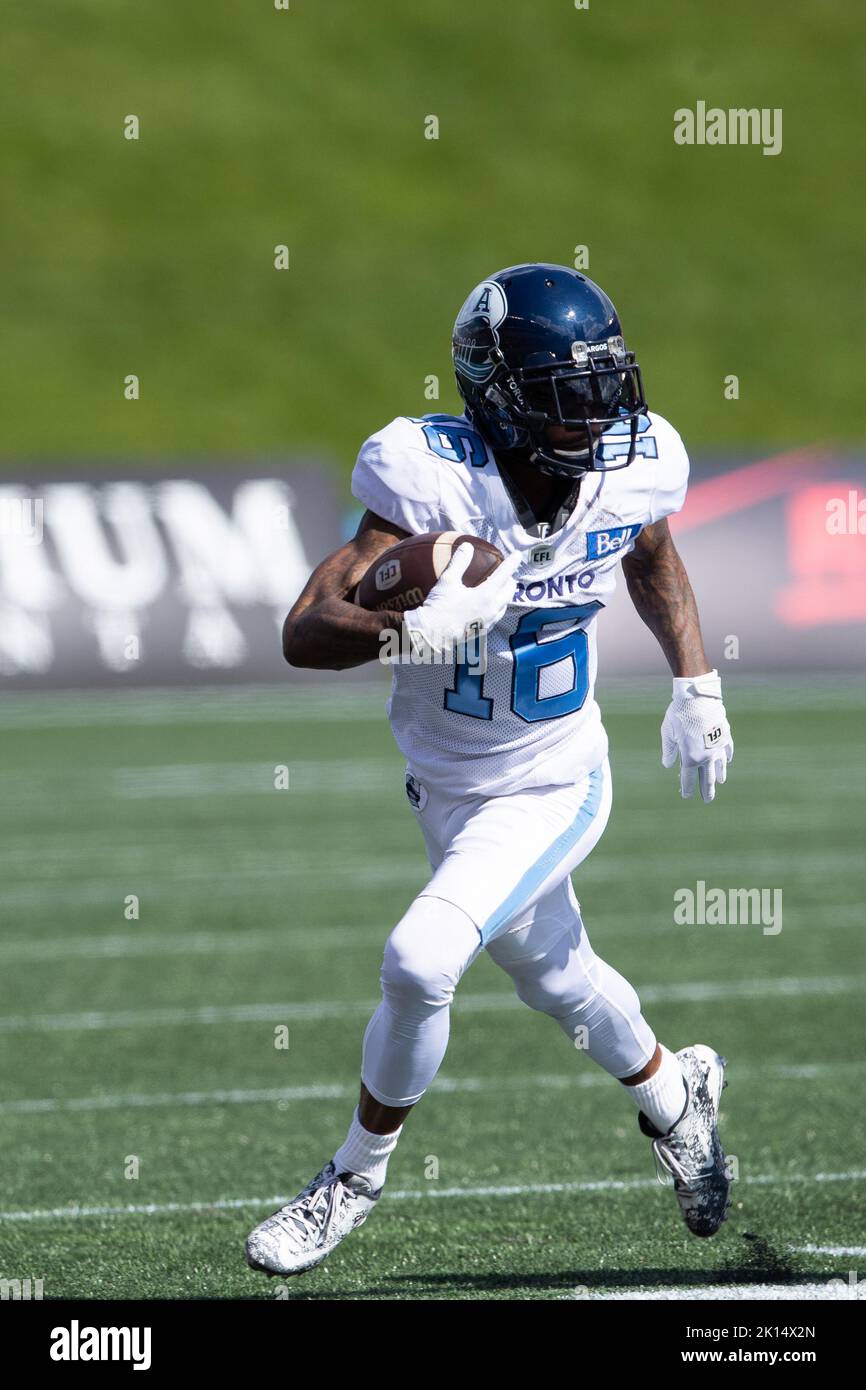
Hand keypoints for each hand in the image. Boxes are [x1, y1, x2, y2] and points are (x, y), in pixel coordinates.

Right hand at [404, 543, 521, 655]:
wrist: (432, 635)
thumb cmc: (439, 607)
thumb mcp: (447, 581)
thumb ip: (459, 562)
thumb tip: (467, 546)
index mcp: (485, 595)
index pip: (504, 574)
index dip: (512, 562)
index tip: (517, 554)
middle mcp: (492, 609)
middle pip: (509, 591)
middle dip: (510, 580)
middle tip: (506, 572)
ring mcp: (489, 622)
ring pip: (504, 605)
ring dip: (504, 594)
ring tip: (499, 588)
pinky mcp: (483, 631)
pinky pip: (496, 616)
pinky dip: (497, 606)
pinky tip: (488, 606)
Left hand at [661, 670, 733, 802]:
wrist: (697, 697)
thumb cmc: (679, 715)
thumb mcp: (667, 733)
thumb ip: (669, 751)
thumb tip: (668, 765)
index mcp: (690, 758)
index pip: (688, 779)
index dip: (687, 789)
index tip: (686, 796)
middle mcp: (706, 757)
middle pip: (707, 779)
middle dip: (706, 790)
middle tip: (707, 800)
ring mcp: (718, 747)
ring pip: (720, 767)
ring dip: (719, 776)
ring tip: (720, 783)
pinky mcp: (725, 736)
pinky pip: (728, 750)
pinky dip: (727, 757)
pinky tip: (727, 761)